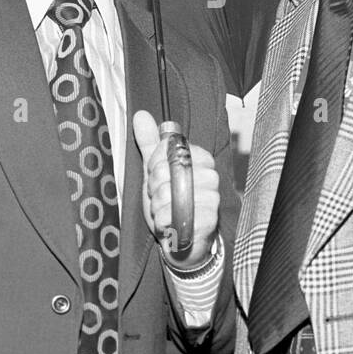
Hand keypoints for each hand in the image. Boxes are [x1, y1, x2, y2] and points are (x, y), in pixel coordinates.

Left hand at [132, 109, 220, 267]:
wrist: (181, 239)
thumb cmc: (170, 202)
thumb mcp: (156, 171)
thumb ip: (150, 144)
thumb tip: (140, 114)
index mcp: (200, 159)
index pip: (167, 149)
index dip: (153, 165)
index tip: (156, 176)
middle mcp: (210, 175)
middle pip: (165, 171)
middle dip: (153, 188)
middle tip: (159, 197)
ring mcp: (211, 197)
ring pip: (167, 194)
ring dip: (157, 207)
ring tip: (164, 211)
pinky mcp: (209, 219)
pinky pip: (174, 215)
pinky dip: (163, 221)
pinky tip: (168, 223)